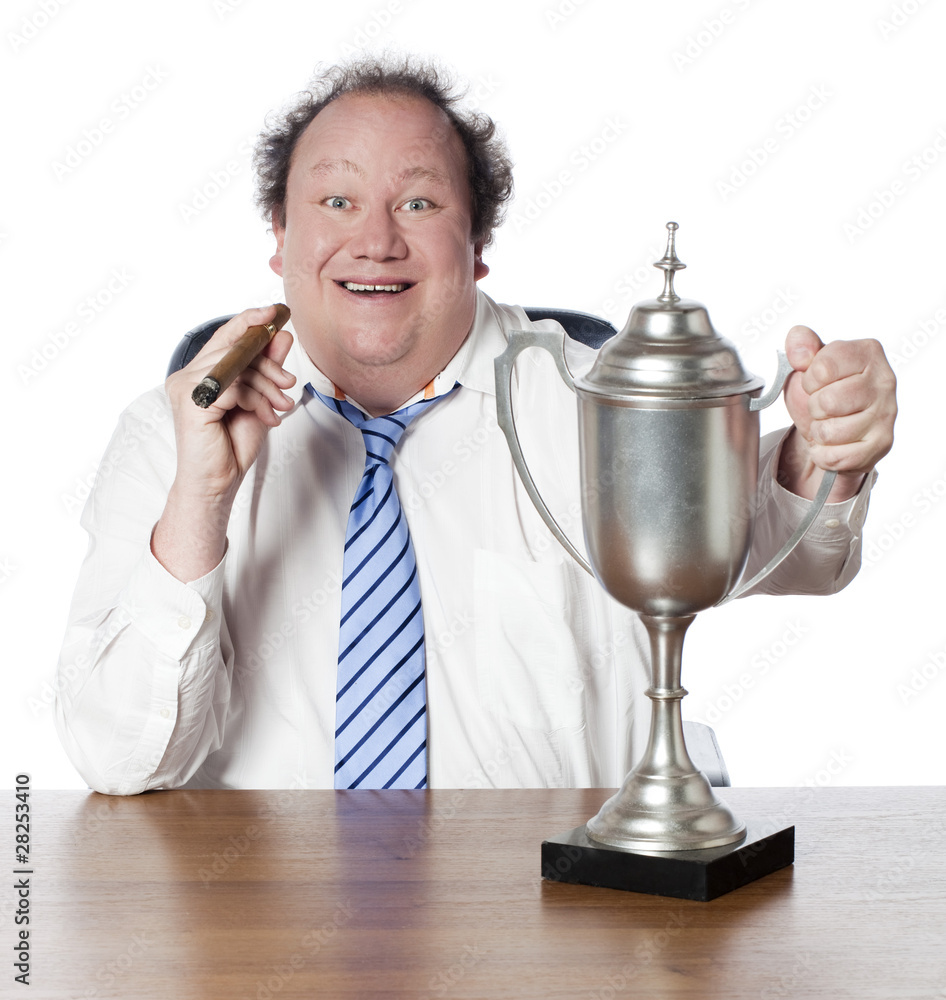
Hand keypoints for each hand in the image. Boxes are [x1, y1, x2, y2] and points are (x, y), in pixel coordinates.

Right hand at [153, 305, 296, 580]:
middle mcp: (188, 376)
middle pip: (236, 349)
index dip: (251, 321)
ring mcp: (186, 388)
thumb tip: (282, 335)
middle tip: (289, 383)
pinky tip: (265, 417)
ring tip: (279, 407)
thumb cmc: (233, 445)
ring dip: (267, 387)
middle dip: (269, 365)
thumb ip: (267, 367)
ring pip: (238, 366)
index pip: (226, 336)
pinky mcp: (194, 403)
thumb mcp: (259, 399)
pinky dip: (255, 400)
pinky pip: (234, 386)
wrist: (219, 483)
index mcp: (200, 372)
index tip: (276, 313)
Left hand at [778, 325, 896, 501]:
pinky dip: (824, 453)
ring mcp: (886, 414)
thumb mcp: (806, 365)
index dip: (809, 380)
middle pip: (826, 402)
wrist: (833, 427)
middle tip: (823, 406)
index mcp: (867, 352)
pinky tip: (833, 442)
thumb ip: (800, 345)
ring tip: (830, 422)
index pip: (822, 368)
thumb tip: (799, 348)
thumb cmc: (823, 392)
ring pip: (830, 431)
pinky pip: (836, 456)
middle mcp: (884, 381)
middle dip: (814, 407)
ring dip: (819, 431)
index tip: (816, 382)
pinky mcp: (882, 444)